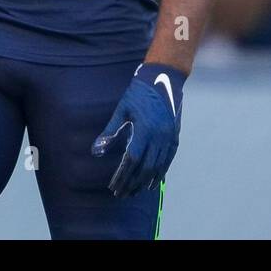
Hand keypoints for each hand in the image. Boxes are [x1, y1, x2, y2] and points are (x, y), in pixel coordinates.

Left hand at [91, 63, 185, 196]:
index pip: (132, 160)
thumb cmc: (139, 92)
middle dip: (133, 183)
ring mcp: (169, 136)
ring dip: (146, 181)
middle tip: (122, 193)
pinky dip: (161, 172)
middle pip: (145, 167)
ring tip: (135, 191)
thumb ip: (110, 131)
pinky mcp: (174, 134)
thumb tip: (95, 151)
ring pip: (158, 166)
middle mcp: (159, 135)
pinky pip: (169, 158)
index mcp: (145, 129)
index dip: (122, 175)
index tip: (113, 186)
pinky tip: (154, 181)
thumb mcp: (122, 110)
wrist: (164, 77)